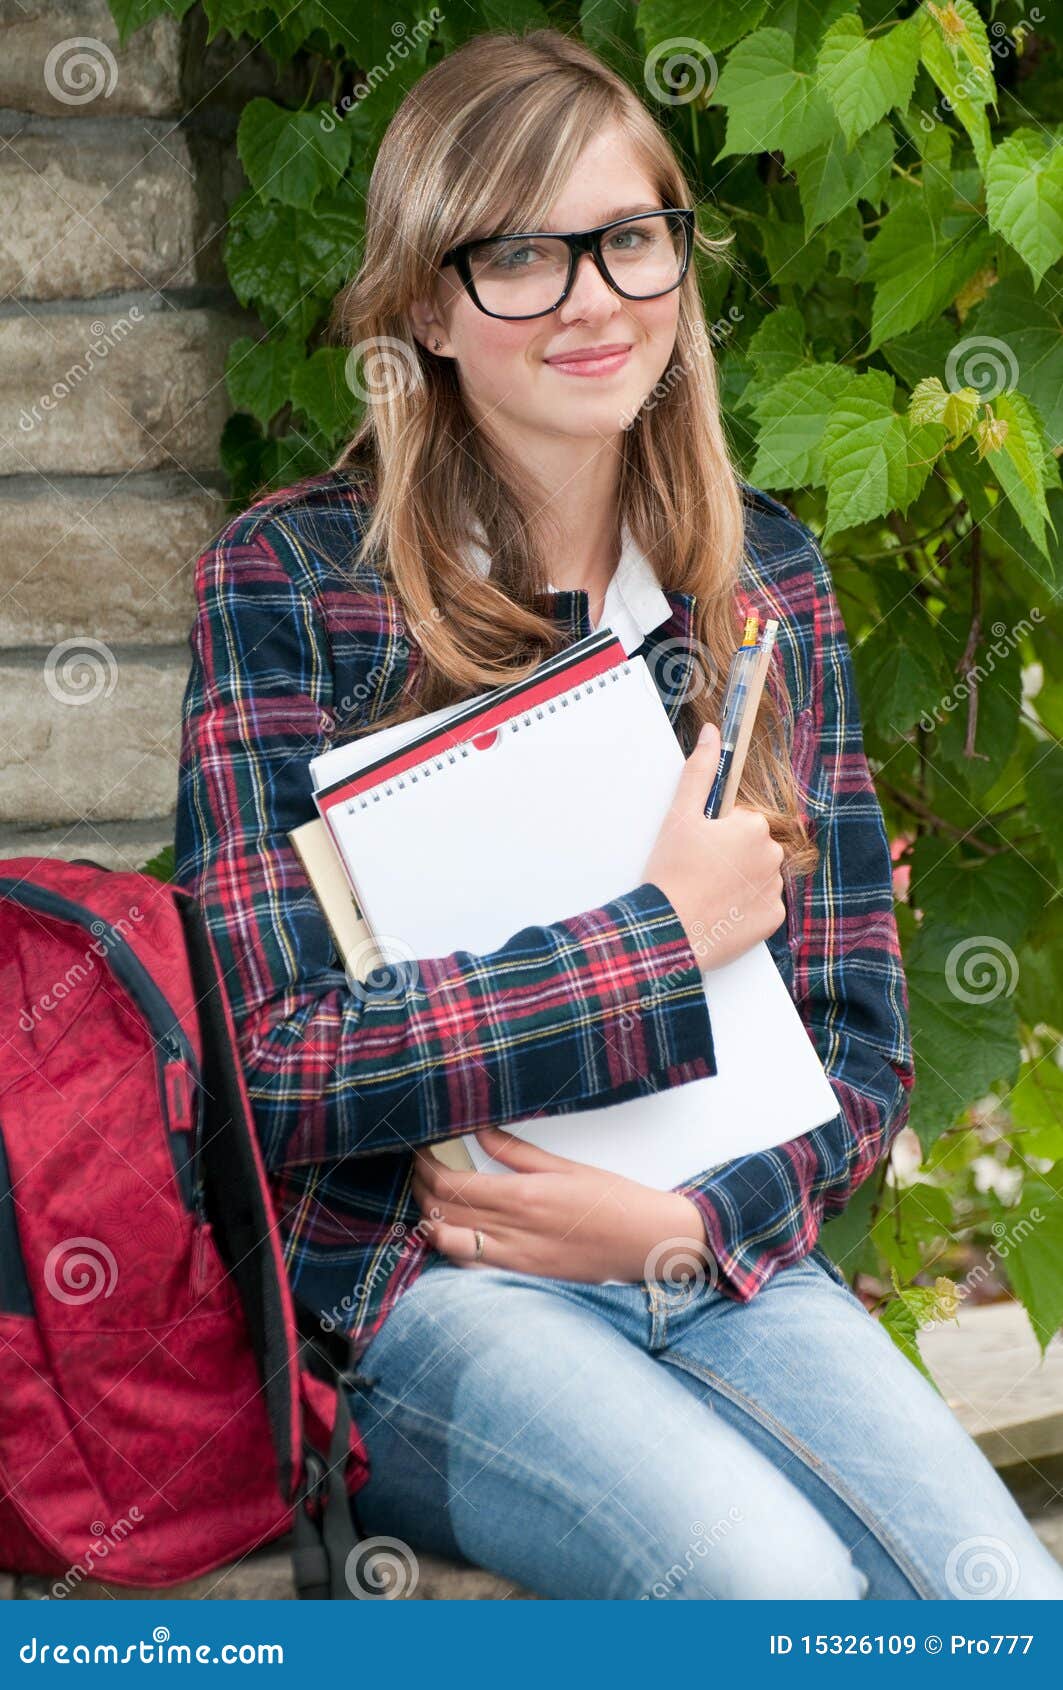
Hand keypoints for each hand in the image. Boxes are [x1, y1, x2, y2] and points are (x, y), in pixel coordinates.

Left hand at [411, 1127, 713, 1282]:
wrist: (648, 1242)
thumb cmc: (614, 1200)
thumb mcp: (564, 1167)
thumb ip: (515, 1152)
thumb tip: (479, 1132)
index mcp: (522, 1197)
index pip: (451, 1183)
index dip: (426, 1166)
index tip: (421, 1150)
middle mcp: (512, 1232)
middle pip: (442, 1212)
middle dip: (421, 1188)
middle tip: (419, 1169)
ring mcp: (515, 1260)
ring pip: (448, 1244)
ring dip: (430, 1221)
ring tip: (430, 1200)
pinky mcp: (523, 1278)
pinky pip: (471, 1267)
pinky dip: (452, 1249)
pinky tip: (453, 1233)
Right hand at [642, 722, 785, 969]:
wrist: (669, 932)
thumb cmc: (671, 872)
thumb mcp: (680, 816)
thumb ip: (700, 771)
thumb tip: (711, 733)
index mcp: (754, 826)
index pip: (741, 822)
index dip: (717, 834)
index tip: (698, 848)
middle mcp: (773, 855)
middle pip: (753, 848)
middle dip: (731, 856)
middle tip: (699, 871)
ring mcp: (775, 890)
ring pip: (758, 877)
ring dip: (739, 882)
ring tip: (707, 894)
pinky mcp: (773, 920)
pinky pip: (762, 907)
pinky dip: (744, 909)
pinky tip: (720, 912)